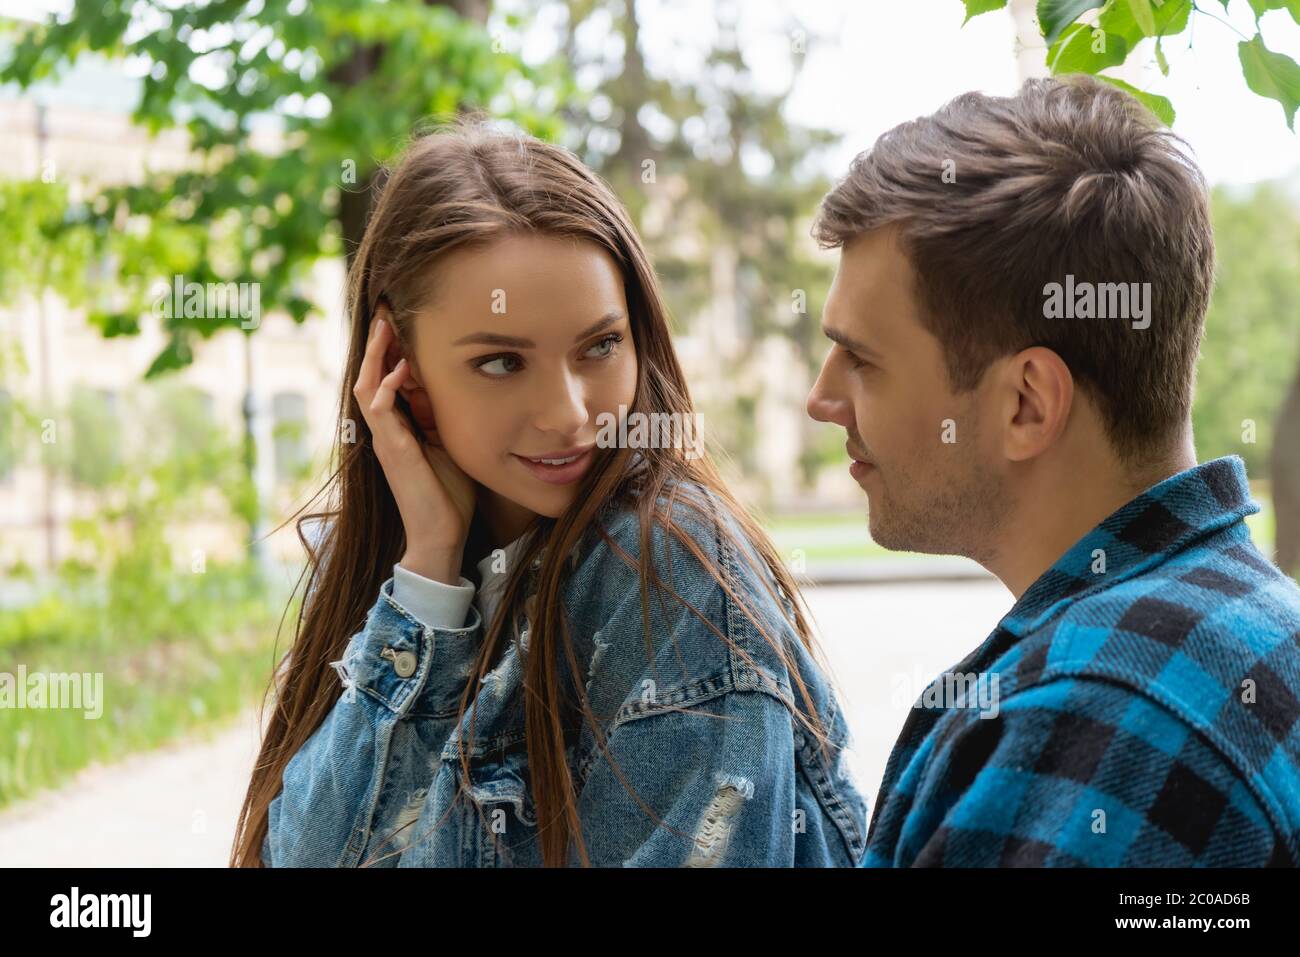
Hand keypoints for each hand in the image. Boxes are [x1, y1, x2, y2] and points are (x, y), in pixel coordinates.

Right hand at [352, 303, 475, 582]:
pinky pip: (378, 410)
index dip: (392, 349)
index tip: (402, 319)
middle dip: (378, 342)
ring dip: (376, 355)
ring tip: (385, 326)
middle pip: (371, 374)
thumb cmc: (450, 494)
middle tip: (387, 308)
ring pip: (367, 386)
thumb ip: (447, 416)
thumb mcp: (453, 443)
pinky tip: (401, 368)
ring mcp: (385, 439)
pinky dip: (388, 386)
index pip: (389, 377)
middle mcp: (386, 429)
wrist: (441, 534)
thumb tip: (458, 385)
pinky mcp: (391, 450)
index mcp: (400, 426)